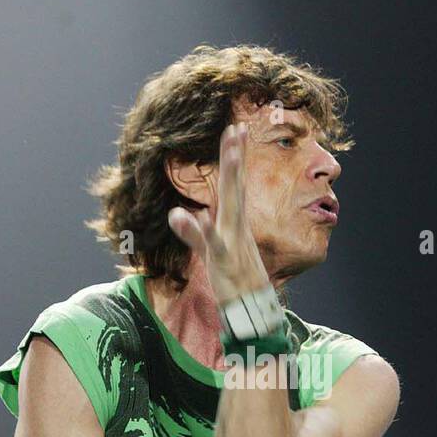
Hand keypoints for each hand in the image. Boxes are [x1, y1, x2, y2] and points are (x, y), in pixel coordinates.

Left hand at [167, 122, 269, 302]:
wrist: (252, 307)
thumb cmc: (236, 277)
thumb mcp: (215, 249)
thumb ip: (195, 231)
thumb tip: (183, 214)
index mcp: (234, 221)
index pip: (234, 183)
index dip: (235, 156)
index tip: (236, 128)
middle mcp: (235, 226)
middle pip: (233, 186)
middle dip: (234, 157)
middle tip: (236, 128)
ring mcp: (231, 240)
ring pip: (230, 205)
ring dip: (231, 179)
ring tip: (231, 153)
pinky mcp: (223, 259)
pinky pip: (212, 242)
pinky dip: (202, 229)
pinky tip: (193, 215)